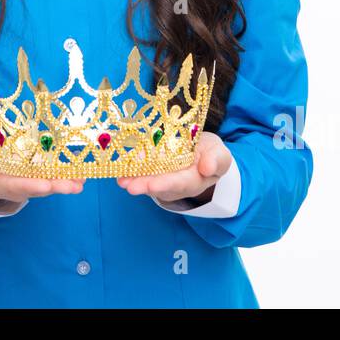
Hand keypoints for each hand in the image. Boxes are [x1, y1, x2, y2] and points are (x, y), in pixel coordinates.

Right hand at [0, 133, 84, 203]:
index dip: (28, 186)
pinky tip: (81, 175)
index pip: (11, 186)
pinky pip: (49, 176)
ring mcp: (24, 182)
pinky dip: (65, 176)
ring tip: (82, 181)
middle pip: (34, 188)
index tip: (45, 186)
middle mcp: (11, 186)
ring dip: (64, 183)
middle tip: (73, 186)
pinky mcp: (33, 176)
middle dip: (54, 187)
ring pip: (45, 184)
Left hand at [115, 131, 231, 203]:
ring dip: (134, 180)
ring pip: (148, 180)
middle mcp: (177, 183)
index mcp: (195, 180)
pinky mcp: (153, 171)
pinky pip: (142, 171)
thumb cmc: (211, 153)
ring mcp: (164, 178)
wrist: (202, 152)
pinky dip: (131, 170)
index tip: (152, 185)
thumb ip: (217, 160)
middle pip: (160, 186)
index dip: (166, 184)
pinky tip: (119, 170)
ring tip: (121, 180)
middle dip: (144, 186)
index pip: (180, 183)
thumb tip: (208, 168)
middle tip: (130, 186)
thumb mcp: (220, 153)